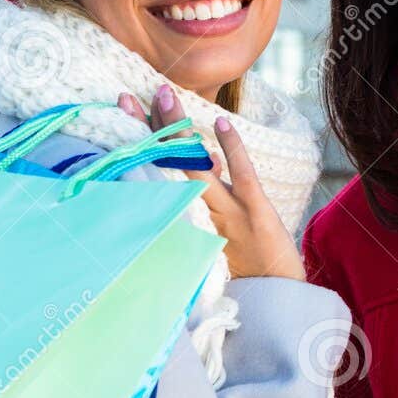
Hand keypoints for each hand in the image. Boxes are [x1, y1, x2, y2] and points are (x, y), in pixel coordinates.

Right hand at [118, 85, 306, 281]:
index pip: (157, 171)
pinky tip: (221, 123)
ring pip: (196, 164)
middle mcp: (200, 212)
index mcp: (185, 219)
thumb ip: (198, 212)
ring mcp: (228, 210)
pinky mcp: (254, 211)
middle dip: (150, 129)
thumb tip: (198, 170)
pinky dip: (232, 148)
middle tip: (128, 97)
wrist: (273, 301)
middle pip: (168, 162)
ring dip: (179, 130)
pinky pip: (241, 173)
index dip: (140, 141)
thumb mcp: (209, 244)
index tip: (124, 110)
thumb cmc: (239, 276)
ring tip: (164, 96)